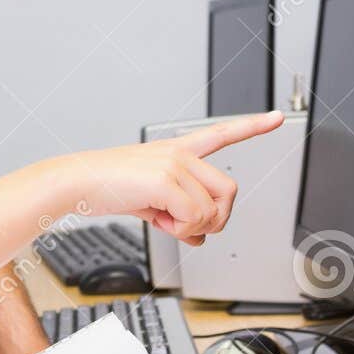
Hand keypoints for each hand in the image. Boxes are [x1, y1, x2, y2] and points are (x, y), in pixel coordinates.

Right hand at [58, 111, 284, 245]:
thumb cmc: (106, 187)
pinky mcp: (166, 180)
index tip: (277, 116)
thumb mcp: (149, 201)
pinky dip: (180, 230)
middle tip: (187, 226)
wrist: (76, 183)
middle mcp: (180, 154)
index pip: (222, 134)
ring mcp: (175, 165)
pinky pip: (194, 218)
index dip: (252, 126)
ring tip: (166, 221)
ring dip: (192, 227)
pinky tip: (160, 221)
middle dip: (215, 218)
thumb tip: (198, 237)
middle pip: (229, 190)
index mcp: (176, 152)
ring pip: (212, 210)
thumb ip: (178, 215)